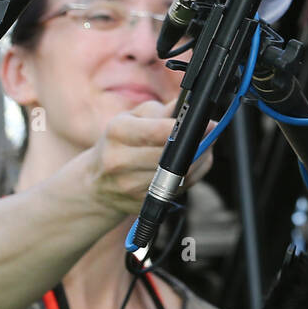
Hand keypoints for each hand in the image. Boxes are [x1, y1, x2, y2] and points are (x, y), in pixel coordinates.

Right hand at [83, 99, 212, 219]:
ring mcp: (129, 186)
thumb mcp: (131, 118)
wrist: (95, 184)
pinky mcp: (141, 202)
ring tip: (206, 146)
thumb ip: (160, 110)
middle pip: (169, 156)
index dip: (185, 128)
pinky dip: (192, 176)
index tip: (207, 123)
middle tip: (212, 132)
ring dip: (199, 160)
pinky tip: (195, 163)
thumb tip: (188, 106)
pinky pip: (177, 189)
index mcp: (117, 132)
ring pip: (177, 175)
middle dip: (197, 144)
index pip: (156, 132)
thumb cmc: (117, 143)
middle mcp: (119, 161)